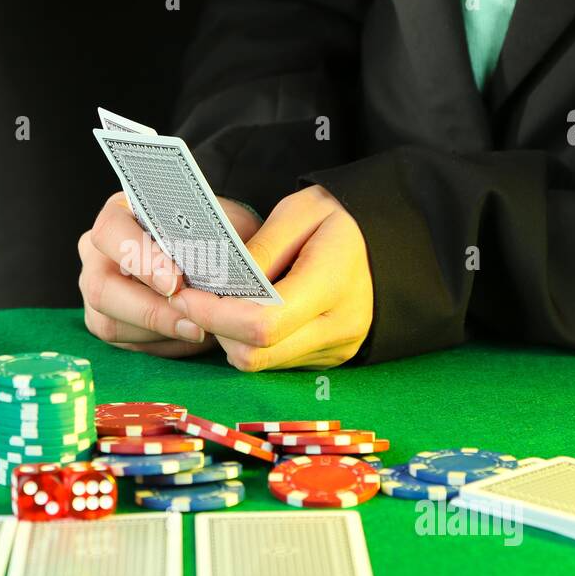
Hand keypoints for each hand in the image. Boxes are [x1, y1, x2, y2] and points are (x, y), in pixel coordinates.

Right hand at [78, 191, 263, 357]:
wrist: (216, 252)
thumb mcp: (222, 228)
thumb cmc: (214, 233)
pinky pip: (128, 342)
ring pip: (111, 323)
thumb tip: (217, 278)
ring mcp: (98, 290)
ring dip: (162, 332)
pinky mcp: (108, 322)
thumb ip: (214, 245)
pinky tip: (192, 334)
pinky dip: (165, 343)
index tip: (175, 282)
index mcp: (119, 214)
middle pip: (101, 289)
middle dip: (151, 311)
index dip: (140, 259)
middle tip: (195, 324)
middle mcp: (98, 253)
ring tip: (203, 331)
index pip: (111, 231)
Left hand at [171, 185, 372, 370]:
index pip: (263, 323)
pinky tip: (243, 312)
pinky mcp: (326, 359)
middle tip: (193, 297)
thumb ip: (259, 248)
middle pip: (256, 353)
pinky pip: (274, 361)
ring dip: (229, 337)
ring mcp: (335, 350)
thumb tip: (218, 282)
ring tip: (218, 302)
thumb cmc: (340, 220)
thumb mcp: (299, 212)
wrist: (389, 243)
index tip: (185, 294)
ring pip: (261, 363)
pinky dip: (249, 341)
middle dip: (215, 328)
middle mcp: (338, 328)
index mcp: (333, 284)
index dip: (216, 315)